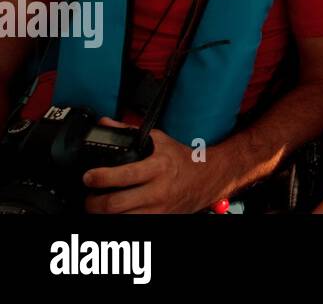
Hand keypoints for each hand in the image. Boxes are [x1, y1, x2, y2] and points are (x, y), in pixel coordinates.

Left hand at [83, 118, 223, 213]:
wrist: (207, 178)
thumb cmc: (181, 159)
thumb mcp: (159, 140)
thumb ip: (130, 132)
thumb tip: (105, 124)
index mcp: (157, 167)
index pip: (123, 176)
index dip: (100, 178)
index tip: (88, 177)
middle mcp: (158, 190)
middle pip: (115, 205)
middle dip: (93, 203)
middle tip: (89, 198)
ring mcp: (158, 209)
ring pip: (120, 219)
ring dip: (103, 215)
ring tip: (98, 208)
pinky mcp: (159, 220)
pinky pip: (131, 225)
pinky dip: (118, 220)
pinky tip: (115, 214)